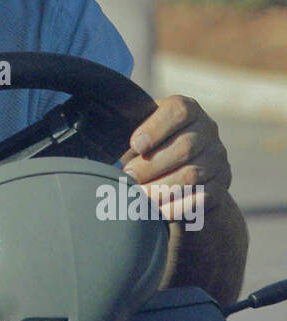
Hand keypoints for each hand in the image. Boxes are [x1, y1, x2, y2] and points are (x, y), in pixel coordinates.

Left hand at [120, 95, 231, 228]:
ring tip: (136, 196)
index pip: (178, 111)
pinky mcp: (220, 186)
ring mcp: (217, 159)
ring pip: (192, 176)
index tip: (134, 145)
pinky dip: (175, 207)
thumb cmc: (149, 143)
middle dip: (151, 166)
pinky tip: (154, 211)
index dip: (156, 128)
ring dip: (160, 189)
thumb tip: (100, 130)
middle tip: (126, 177)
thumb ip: (126, 125)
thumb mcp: (140, 127)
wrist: (179, 168)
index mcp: (188, 109)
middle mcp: (208, 131)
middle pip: (185, 147)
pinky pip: (201, 199)